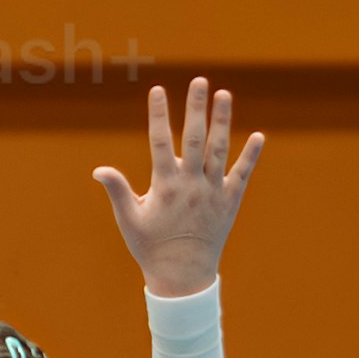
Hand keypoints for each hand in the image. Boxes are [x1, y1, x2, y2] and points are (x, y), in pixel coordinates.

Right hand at [94, 78, 263, 293]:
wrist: (183, 276)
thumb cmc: (151, 247)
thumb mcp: (129, 219)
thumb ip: (117, 190)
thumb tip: (99, 170)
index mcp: (165, 186)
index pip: (159, 142)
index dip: (158, 114)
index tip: (158, 90)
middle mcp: (191, 185)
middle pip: (194, 138)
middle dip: (196, 108)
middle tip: (199, 81)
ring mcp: (213, 192)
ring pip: (219, 149)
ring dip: (222, 121)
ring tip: (225, 94)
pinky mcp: (230, 201)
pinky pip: (242, 174)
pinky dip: (251, 155)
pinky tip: (258, 135)